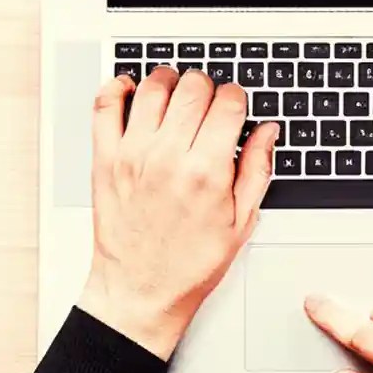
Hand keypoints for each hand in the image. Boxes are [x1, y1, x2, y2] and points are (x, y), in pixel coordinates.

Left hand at [80, 68, 278, 359]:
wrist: (140, 292)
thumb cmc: (189, 264)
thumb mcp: (241, 221)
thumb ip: (257, 169)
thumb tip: (267, 131)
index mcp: (208, 171)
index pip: (228, 102)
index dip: (237, 97)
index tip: (235, 107)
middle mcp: (169, 156)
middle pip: (193, 86)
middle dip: (208, 87)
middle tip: (208, 104)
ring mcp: (133, 155)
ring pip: (153, 87)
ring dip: (170, 81)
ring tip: (177, 94)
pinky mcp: (106, 159)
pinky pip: (104, 106)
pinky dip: (118, 88)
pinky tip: (132, 91)